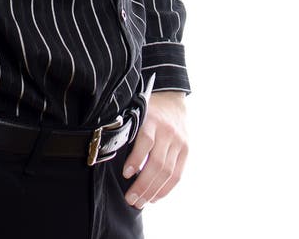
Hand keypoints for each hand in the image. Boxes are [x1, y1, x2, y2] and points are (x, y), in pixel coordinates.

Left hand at [121, 90, 187, 207]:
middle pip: (157, 163)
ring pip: (167, 172)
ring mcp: (179, 142)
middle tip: (131, 199)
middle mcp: (167, 132)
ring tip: (140, 202)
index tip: (126, 174)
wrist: (172, 97)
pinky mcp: (186, 150)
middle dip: (143, 185)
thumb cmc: (148, 108)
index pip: (145, 141)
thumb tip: (112, 152)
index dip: (136, 159)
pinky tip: (155, 197)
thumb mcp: (137, 111)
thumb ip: (129, 129)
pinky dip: (166, 189)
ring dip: (153, 191)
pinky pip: (178, 174)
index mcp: (152, 120)